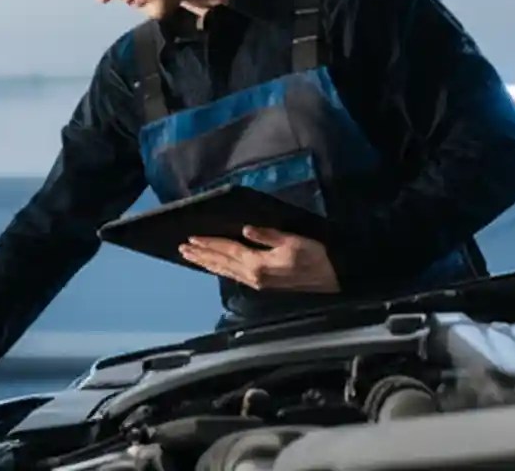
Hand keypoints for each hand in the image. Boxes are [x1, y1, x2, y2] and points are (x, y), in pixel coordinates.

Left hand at [179, 226, 339, 292]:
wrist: (331, 277)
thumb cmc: (314, 255)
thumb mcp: (293, 241)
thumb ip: (268, 236)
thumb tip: (246, 230)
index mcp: (258, 264)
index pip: (227, 251)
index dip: (209, 244)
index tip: (191, 239)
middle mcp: (253, 276)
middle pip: (221, 263)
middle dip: (201, 255)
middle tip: (182, 249)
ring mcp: (256, 283)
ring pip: (225, 271)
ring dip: (207, 263)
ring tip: (191, 257)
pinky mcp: (262, 285)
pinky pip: (233, 276)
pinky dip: (220, 269)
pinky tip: (214, 266)